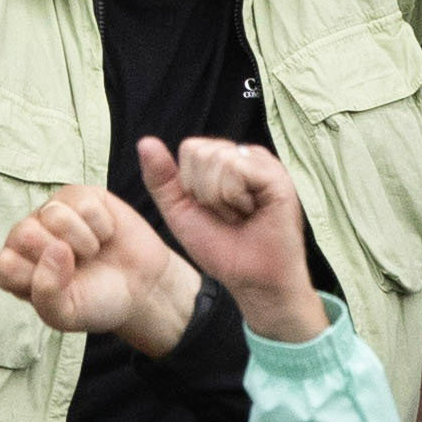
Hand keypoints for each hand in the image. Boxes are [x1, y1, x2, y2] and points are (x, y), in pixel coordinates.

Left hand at [0, 185, 197, 356]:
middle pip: (24, 233)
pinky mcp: (79, 196)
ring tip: (92, 252)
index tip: (62, 287)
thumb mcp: (67, 315)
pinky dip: (101, 225)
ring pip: (55, 215)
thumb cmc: (97, 302)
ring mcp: (52, 213)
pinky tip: (104, 235)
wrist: (142, 288)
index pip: (4, 266)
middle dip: (59, 255)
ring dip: (83, 241)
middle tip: (78, 267)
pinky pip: (84, 203)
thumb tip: (55, 249)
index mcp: (16, 269)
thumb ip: (47, 294)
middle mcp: (28, 237)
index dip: (36, 277)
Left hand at [140, 134, 327, 343]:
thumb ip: (161, 179)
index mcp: (223, 160)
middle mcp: (244, 156)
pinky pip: (236, 169)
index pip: (190, 148)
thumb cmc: (221, 248)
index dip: (190, 185)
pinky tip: (252, 212)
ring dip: (220, 198)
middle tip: (228, 215)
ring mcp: (262, 163)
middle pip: (201, 152)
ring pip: (218, 159)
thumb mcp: (180, 212)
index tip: (211, 210)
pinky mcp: (276, 175)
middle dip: (204, 192)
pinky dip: (234, 197)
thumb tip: (145, 142)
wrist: (251, 279)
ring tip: (240, 215)